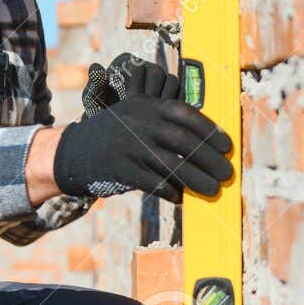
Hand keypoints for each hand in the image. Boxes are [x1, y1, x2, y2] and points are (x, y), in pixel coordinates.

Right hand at [52, 61, 231, 201]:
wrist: (76, 150)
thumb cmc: (121, 134)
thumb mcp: (139, 114)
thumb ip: (167, 121)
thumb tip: (208, 142)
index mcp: (149, 106)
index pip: (186, 114)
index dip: (210, 131)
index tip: (227, 147)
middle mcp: (141, 123)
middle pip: (183, 141)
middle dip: (210, 159)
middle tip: (227, 173)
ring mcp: (130, 146)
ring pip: (171, 165)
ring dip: (196, 180)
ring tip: (213, 190)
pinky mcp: (121, 168)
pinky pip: (152, 182)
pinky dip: (170, 191)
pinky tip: (181, 198)